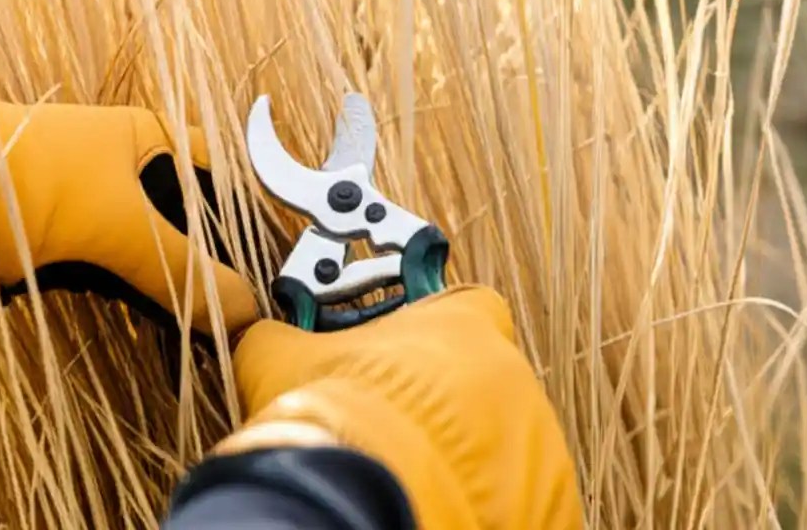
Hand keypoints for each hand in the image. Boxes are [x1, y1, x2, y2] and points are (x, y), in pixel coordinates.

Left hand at [0, 100, 260, 358]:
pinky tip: (167, 333)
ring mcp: (79, 216)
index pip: (217, 167)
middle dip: (218, 259)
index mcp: (134, 135)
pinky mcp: (49, 261)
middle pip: (184, 216)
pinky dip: (139, 307)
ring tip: (220, 332)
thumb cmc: (11, 177)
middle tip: (257, 309)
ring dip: (179, 290)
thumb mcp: (112, 219)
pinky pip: (111, 286)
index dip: (252, 207)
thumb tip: (247, 310)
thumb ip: (184, 269)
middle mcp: (111, 170)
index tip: (284, 257)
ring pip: (149, 256)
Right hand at [215, 285, 583, 528]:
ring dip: (467, 451)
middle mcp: (512, 377)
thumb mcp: (282, 358)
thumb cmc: (329, 416)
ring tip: (409, 471)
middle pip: (486, 378)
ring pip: (505, 438)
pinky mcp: (547, 502)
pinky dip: (483, 501)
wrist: (355, 497)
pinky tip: (433, 502)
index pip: (470, 305)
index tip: (403, 348)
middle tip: (393, 420)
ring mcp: (536, 443)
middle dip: (446, 398)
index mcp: (461, 326)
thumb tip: (259, 334)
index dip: (434, 326)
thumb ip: (280, 335)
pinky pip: (517, 495)